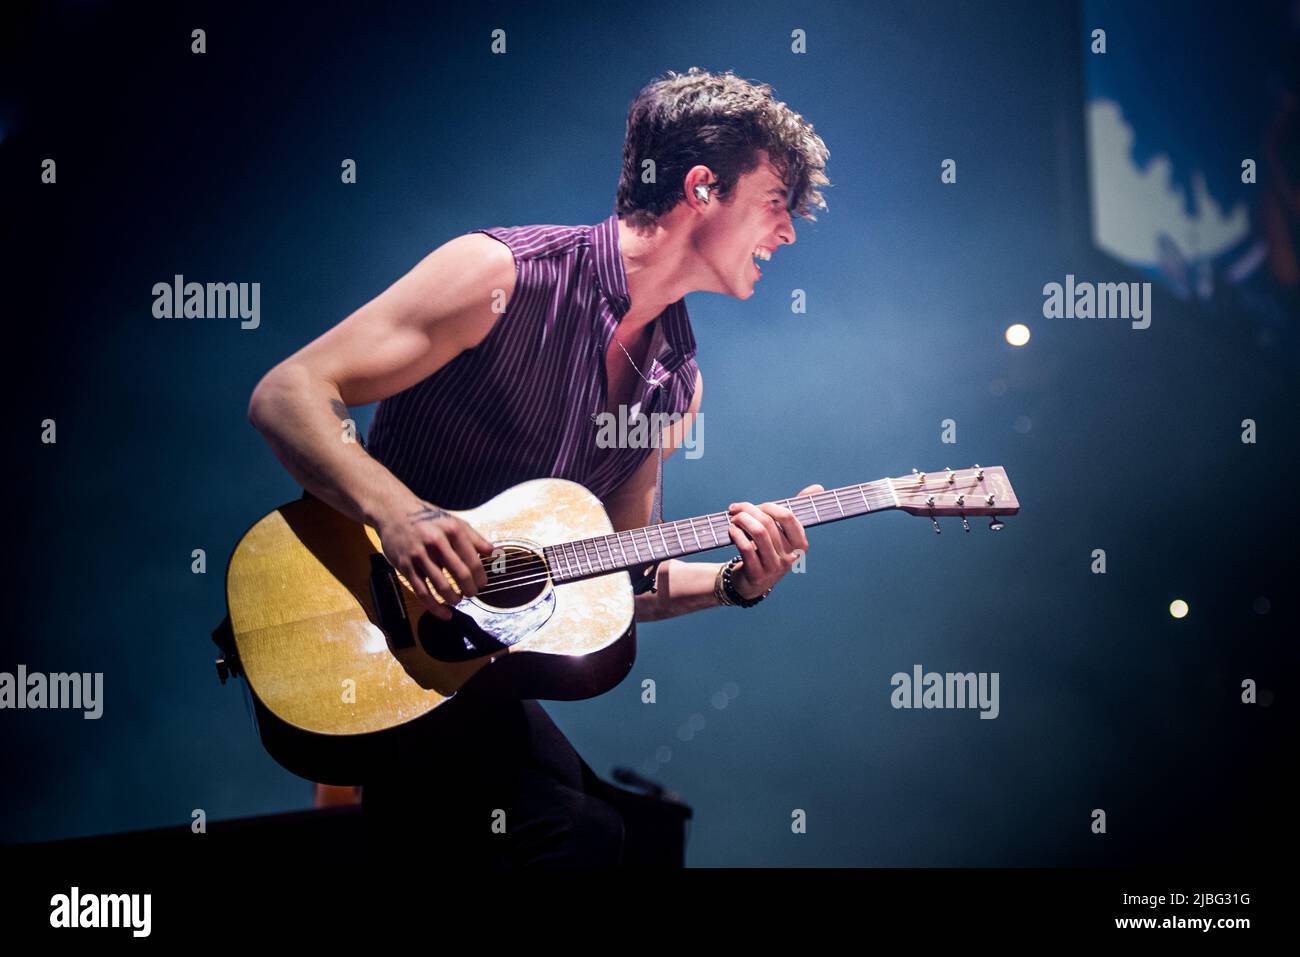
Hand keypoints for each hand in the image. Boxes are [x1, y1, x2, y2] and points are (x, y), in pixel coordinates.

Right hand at [375, 501, 495, 619]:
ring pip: (441, 586)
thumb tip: (496, 553)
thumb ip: (476, 539)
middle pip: (460, 574)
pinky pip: (422, 592)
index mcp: (452, 530)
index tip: (483, 584)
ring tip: (458, 600)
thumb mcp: (455, 522)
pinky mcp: (405, 566)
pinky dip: (435, 607)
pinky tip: (445, 613)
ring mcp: (419, 555)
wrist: (394, 511)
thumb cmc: (429, 519)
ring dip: (454, 599)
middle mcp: (436, 542)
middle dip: (470, 589)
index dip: (481, 577)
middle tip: (472, 593)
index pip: (473, 560)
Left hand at [725, 484, 822, 599]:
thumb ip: (795, 512)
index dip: (769, 506)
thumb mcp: (783, 535)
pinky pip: (746, 548)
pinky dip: (736, 535)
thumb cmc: (767, 553)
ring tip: (733, 519)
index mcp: (800, 544)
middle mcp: (790, 556)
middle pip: (768, 523)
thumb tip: (817, 487)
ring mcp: (774, 567)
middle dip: (748, 510)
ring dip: (741, 520)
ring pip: (758, 533)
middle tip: (736, 510)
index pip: (788, 517)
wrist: (751, 584)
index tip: (757, 506)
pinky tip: (731, 530)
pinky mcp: (757, 574)